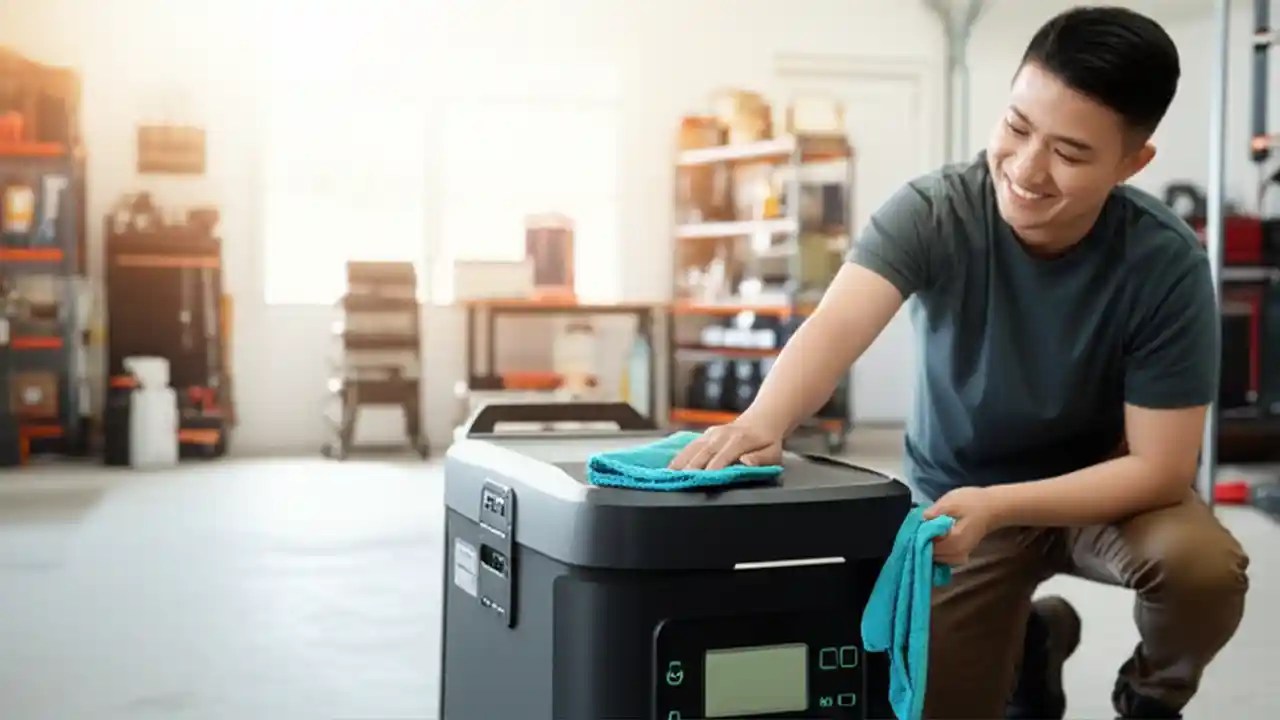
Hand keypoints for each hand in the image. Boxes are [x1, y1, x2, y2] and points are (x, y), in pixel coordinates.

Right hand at [667, 420, 782, 470]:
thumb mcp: (773, 453)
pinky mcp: (706, 435)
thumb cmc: (768, 442)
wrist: (762, 419)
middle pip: (703, 453)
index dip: (712, 470)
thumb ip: (760, 459)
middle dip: (691, 468)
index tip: (702, 481)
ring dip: (680, 461)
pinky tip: (670, 466)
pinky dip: (679, 456)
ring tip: (668, 474)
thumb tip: (745, 462)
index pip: (722, 458)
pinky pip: (690, 446)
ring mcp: (712, 434)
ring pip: (693, 448)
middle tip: (679, 481)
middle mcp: (722, 435)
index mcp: (740, 440)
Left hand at [922, 487, 1005, 565]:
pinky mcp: (960, 555)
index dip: (917, 538)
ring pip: (935, 558)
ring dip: (928, 547)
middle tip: (918, 529)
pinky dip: (936, 550)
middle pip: (930, 555)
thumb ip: (935, 512)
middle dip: (921, 543)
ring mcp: (959, 556)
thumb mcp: (951, 501)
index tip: (914, 528)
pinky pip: (943, 558)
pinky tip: (934, 538)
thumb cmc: (972, 502)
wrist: (992, 507)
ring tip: (926, 532)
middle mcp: (957, 554)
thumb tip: (921, 519)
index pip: (927, 547)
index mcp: (954, 542)